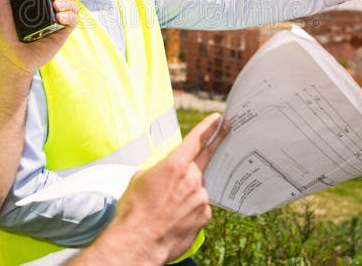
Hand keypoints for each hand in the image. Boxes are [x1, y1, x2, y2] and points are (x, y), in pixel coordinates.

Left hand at [0, 0, 77, 72]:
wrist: (10, 55)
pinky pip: (73, 19)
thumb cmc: (3, 33)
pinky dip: (68, 15)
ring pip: (71, 3)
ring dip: (66, 0)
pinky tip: (59, 16)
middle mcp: (49, 7)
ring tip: (55, 4)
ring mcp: (57, 19)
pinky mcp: (62, 31)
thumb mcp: (0, 5)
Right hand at [110, 113, 230, 263]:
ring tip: (168, 206)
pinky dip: (190, 209)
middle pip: (204, 159)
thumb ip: (159, 169)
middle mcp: (192, 179)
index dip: (209, 127)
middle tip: (227, 129)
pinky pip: (199, 207)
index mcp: (175, 165)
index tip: (219, 118)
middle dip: (216, 142)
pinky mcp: (204, 216)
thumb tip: (165, 171)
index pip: (196, 140)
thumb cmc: (134, 210)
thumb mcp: (139, 179)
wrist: (139, 242)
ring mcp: (201, 198)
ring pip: (198, 188)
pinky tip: (174, 218)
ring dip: (188, 192)